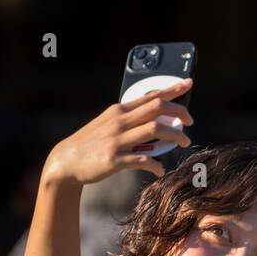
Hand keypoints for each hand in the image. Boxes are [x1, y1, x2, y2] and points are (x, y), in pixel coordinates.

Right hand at [42, 79, 194, 187]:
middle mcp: (120, 121)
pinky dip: (155, 165)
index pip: (150, 95)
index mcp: (120, 110)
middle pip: (156, 109)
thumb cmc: (91, 143)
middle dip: (178, 112)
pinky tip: (160, 171)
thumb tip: (153, 120)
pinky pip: (142, 159)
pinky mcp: (114, 159)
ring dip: (175, 136)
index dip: (172, 90)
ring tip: (184, 142)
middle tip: (190, 121)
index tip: (188, 85)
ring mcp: (117, 139)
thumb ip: (130, 120)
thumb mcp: (108, 124)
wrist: (66, 160)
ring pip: (155, 130)